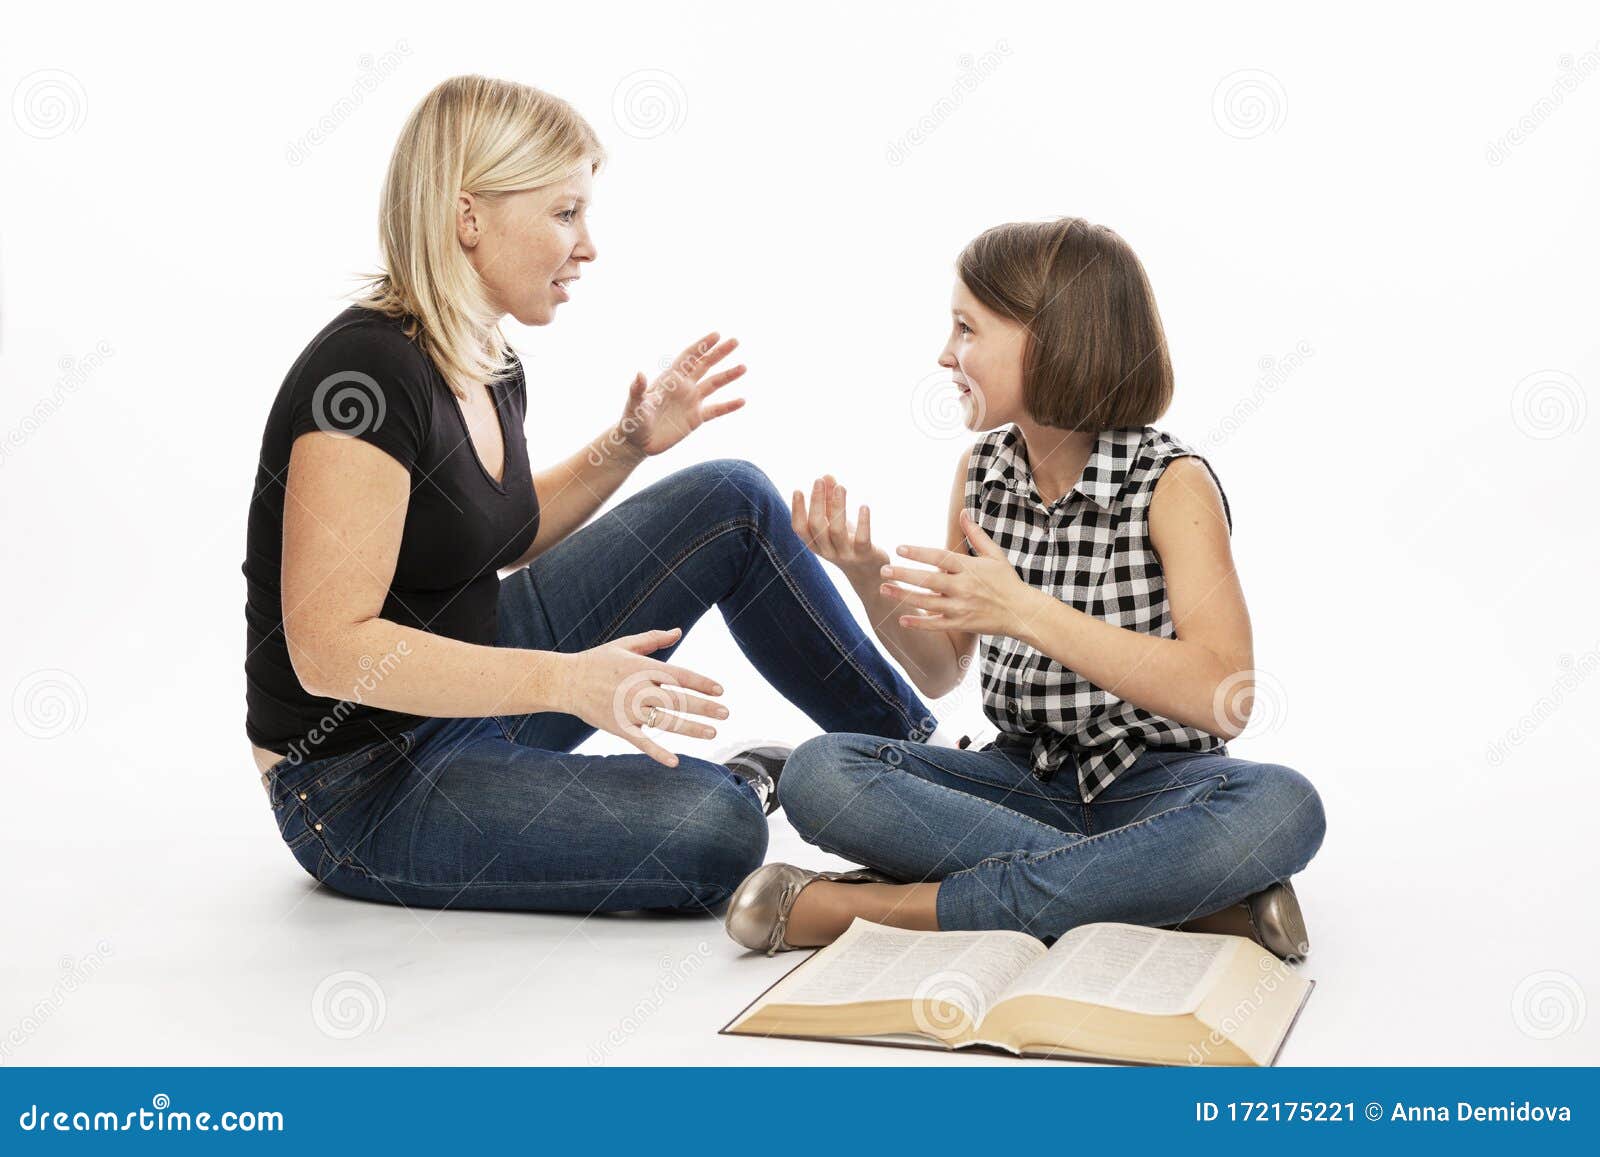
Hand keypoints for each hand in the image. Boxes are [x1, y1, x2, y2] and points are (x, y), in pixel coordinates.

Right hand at [561, 627, 728, 766]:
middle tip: (725, 713)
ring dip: (690, 728)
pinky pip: (641, 743)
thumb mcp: (626, 644)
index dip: (701, 683)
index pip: (680, 676)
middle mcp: (639, 689)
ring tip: (713, 732)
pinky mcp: (619, 727)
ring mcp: (629, 710)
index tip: (720, 690)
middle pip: (678, 700)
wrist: (565, 681)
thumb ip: (653, 639)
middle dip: (704, 707)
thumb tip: (678, 631)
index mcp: (643, 668)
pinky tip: (675, 761)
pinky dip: (657, 753)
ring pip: (665, 722)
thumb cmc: (598, 661)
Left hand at [617, 332, 746, 458]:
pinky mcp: (695, 418)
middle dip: (719, 353)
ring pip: (714, 384)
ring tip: (744, 367)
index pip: (689, 358)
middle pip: (705, 365)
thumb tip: (639, 374)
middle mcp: (683, 387)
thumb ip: (637, 389)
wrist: (638, 442)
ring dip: (728, 375)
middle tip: (735, 341)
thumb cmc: (632, 421)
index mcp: (670, 379)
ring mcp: (691, 402)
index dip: (701, 346)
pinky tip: (742, 401)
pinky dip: (729, 406)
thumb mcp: (634, 404)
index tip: (716, 335)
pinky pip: (716, 410)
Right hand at [791, 475, 889, 580]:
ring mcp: (846, 554)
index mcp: (816, 544)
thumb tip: (827, 476)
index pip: (800, 528)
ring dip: (838, 507)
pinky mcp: (864, 555)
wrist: (869, 573)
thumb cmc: (849, 543)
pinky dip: (864, 522)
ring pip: (837, 531)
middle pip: (817, 526)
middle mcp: (828, 551)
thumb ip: (830, 501)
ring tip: (841, 487)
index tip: (798, 490)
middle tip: (819, 481)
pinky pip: (862, 538)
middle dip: (816, 502)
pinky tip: (864, 506)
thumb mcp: (837, 522)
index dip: (797, 510)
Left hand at [877, 510, 1038, 636]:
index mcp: (969, 567)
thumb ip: (976, 534)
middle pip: (929, 580)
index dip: (919, 552)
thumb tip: (964, 512)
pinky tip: (902, 619)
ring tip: (883, 589)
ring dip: (904, 596)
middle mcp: (963, 587)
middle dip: (904, 575)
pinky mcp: (961, 623)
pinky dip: (919, 622)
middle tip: (883, 569)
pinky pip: (936, 624)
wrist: (1022, 612)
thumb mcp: (995, 554)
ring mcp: (961, 607)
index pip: (940, 557)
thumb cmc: (1007, 581)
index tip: (900, 548)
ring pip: (927, 602)